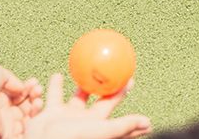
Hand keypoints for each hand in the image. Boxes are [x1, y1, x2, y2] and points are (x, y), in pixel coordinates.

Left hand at [0, 62, 41, 138]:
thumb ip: (11, 79)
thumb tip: (21, 88)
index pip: (18, 96)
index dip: (29, 89)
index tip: (34, 82)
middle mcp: (2, 113)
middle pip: (26, 107)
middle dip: (35, 97)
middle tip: (38, 90)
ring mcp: (5, 125)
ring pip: (28, 119)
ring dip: (37, 107)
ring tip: (37, 99)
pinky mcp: (7, 135)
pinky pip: (25, 132)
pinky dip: (35, 120)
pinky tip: (36, 106)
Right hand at [24, 73, 151, 138]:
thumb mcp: (100, 131)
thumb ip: (122, 126)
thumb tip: (148, 122)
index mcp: (97, 122)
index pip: (113, 104)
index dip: (122, 93)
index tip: (131, 78)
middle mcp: (83, 119)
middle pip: (98, 98)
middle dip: (106, 86)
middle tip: (112, 66)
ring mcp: (67, 116)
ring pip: (76, 96)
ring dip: (81, 84)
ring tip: (85, 67)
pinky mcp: (50, 114)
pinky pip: (53, 96)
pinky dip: (55, 85)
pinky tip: (59, 74)